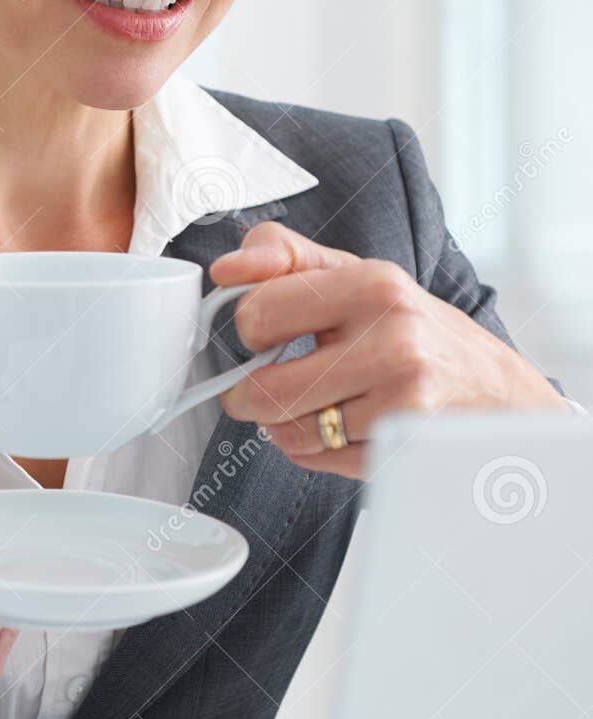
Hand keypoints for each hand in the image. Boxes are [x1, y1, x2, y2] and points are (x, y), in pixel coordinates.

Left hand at [208, 222, 569, 479]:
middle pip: (263, 388)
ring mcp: (402, 398)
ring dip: (285, 426)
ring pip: (285, 432)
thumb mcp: (357, 274)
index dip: (250, 331)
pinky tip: (342, 428)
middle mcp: (394, 338)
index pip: (258, 314)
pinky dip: (315, 450)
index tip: (267, 335)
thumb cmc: (414, 330)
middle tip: (272, 383)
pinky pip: (317, 460)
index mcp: (374, 284)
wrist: (495, 392)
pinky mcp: (403, 447)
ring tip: (316, 404)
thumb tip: (225, 271)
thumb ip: (285, 257)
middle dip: (253, 392)